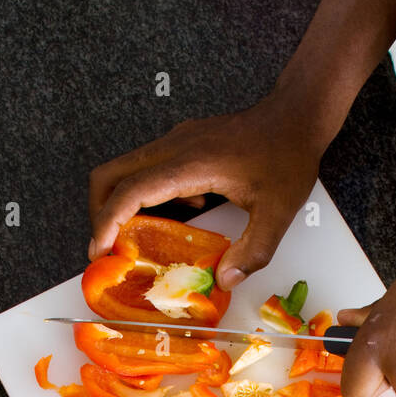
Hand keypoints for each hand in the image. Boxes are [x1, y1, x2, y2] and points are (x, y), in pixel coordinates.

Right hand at [88, 95, 321, 289]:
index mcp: (190, 163)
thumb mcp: (278, 213)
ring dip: (121, 206)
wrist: (296, 115)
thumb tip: (224, 281)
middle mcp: (174, 147)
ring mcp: (176, 142)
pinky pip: (148, 170)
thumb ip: (252, 252)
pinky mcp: (182, 144)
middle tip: (108, 249)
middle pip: (110, 175)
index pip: (131, 190)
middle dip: (100, 214)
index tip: (98, 252)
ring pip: (124, 171)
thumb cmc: (288, 156)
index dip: (108, 223)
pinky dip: (147, 197)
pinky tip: (182, 214)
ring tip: (138, 240)